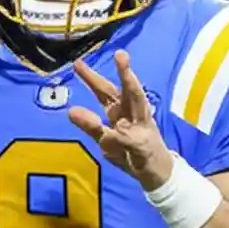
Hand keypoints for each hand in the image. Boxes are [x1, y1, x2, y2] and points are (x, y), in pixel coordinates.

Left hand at [68, 50, 173, 191]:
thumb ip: (91, 126)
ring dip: (133, 87)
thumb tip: (71, 110)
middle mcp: (135, 115)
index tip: (78, 63)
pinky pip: (133, 139)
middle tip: (120, 54)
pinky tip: (118, 131)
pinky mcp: (145, 147)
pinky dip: (126, 136)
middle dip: (124, 72)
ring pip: (138, 104)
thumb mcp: (106, 141)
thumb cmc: (131, 154)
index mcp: (123, 112)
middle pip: (128, 90)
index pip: (106, 91)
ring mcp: (143, 129)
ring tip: (128, 71)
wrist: (157, 173)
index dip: (92, 78)